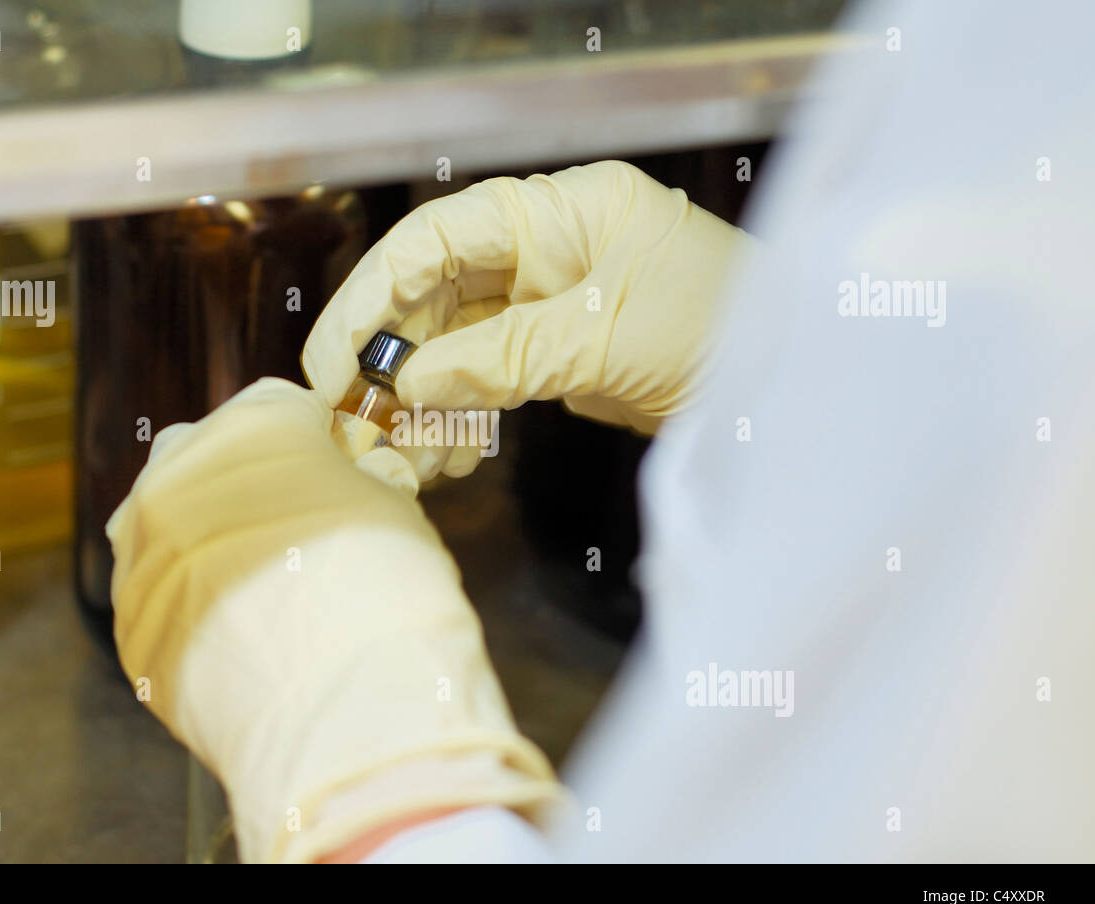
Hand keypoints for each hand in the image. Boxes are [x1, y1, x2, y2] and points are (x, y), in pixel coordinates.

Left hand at [106, 378, 559, 862]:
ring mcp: (141, 550)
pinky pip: (160, 601)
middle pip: (207, 458)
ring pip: (167, 529)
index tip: (334, 469)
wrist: (340, 700)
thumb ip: (356, 480)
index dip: (316, 440)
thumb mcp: (392, 505)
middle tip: (295, 530)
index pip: (281, 408)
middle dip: (245, 484)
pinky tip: (240, 640)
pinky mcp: (130, 624)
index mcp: (251, 423)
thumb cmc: (379, 587)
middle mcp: (177, 472)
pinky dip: (192, 612)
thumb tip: (351, 483)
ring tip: (262, 592)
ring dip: (205, 545)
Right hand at [303, 160, 749, 466]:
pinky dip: (463, 419)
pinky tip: (443, 461)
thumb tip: (408, 384)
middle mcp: (547, 250)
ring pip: (458, 346)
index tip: (332, 362)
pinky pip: (491, 381)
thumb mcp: (603, 337)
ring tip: (401, 459)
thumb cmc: (723, 331)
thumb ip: (501, 357)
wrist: (800, 384)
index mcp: (558, 213)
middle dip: (390, 360)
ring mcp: (554, 304)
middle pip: (436, 296)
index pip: (436, 240)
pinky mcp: (564, 354)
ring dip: (423, 403)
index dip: (372, 297)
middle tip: (352, 424)